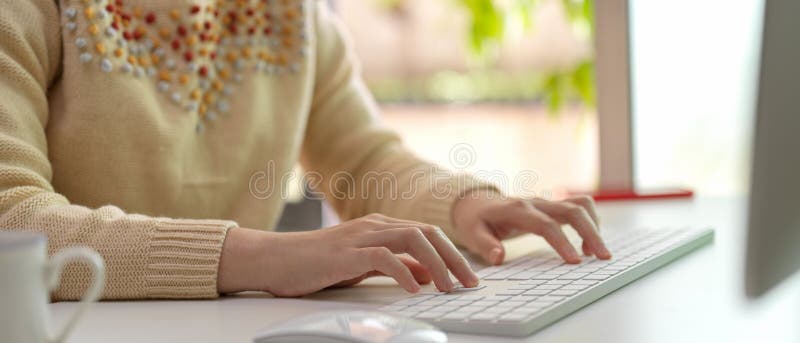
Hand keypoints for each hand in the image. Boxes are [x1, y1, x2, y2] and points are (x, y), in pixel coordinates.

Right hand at [217, 214, 478, 296]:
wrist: (275, 259)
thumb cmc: (316, 263)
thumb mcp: (363, 265)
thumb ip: (395, 265)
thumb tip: (427, 274)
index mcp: (381, 227)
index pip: (428, 234)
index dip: (452, 254)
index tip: (468, 278)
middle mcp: (375, 225)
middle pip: (427, 234)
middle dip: (453, 258)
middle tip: (469, 284)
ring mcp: (360, 236)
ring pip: (412, 240)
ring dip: (436, 265)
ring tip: (448, 287)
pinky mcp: (346, 252)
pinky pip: (383, 257)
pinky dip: (404, 272)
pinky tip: (414, 289)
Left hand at [451, 190, 611, 264]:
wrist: (477, 203)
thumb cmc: (475, 221)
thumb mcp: (472, 233)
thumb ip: (485, 245)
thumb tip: (498, 257)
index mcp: (517, 209)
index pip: (545, 224)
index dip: (562, 241)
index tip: (575, 261)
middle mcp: (536, 202)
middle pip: (572, 210)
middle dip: (590, 232)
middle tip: (602, 257)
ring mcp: (547, 202)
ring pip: (580, 205)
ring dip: (594, 226)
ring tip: (596, 253)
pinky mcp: (553, 205)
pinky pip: (580, 206)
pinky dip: (591, 222)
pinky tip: (587, 245)